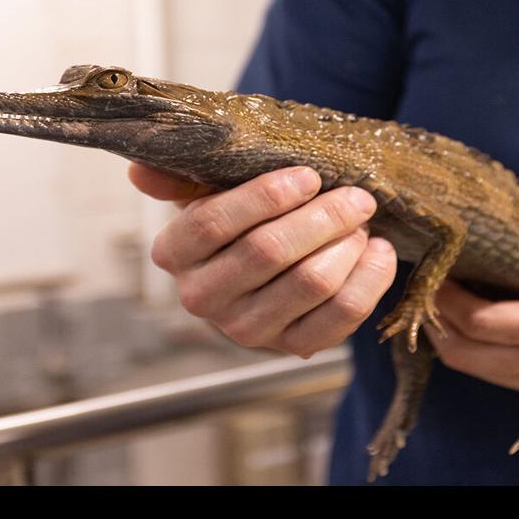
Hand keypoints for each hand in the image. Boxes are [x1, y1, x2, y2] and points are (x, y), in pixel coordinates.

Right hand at [130, 163, 397, 357]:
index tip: (309, 176)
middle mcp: (203, 298)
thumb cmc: (237, 220)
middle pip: (268, 251)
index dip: (265, 196)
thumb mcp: (205, 192)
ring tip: (362, 221)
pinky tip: (378, 251)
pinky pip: (342, 314)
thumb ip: (178, 177)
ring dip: (347, 244)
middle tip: (356, 196)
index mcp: (174, 254)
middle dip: (321, 217)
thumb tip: (139, 171)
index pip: (212, 222)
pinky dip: (370, 278)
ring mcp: (247, 330)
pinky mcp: (291, 348)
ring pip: (310, 282)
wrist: (262, 275)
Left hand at [431, 207, 518, 399]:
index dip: (453, 300)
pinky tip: (469, 318)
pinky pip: (499, 377)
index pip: (493, 325)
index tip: (435, 266)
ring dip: (451, 339)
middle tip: (424, 280)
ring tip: (438, 296)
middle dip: (439, 320)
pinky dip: (475, 352)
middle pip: (472, 357)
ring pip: (480, 373)